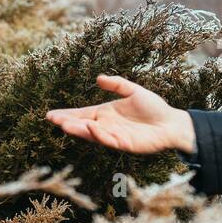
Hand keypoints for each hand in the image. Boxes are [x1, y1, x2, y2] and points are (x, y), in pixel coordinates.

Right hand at [46, 74, 196, 154]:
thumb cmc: (154, 108)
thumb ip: (117, 84)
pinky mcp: (124, 144)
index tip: (50, 114)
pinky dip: (100, 135)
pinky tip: (91, 127)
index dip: (67, 114)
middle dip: (68, 122)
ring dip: (79, 130)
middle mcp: (106, 126)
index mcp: (106, 113)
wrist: (171, 123)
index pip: (82, 114)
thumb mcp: (133, 91)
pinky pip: (109, 140)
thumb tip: (99, 78)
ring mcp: (114, 136)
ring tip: (65, 125)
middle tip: (53, 119)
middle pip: (83, 125)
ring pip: (92, 134)